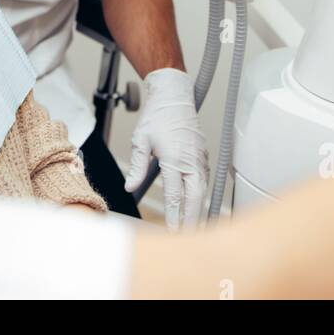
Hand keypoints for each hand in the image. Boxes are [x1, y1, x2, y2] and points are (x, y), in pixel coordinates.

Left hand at [124, 68, 209, 229]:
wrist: (175, 96)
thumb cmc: (158, 115)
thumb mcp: (141, 140)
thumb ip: (137, 166)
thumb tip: (129, 187)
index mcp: (175, 157)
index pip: (176, 195)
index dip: (174, 216)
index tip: (171, 231)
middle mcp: (191, 160)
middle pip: (196, 198)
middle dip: (191, 220)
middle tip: (186, 238)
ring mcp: (199, 159)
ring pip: (203, 191)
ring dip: (199, 210)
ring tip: (193, 229)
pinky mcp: (202, 157)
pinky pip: (204, 181)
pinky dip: (201, 197)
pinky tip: (196, 207)